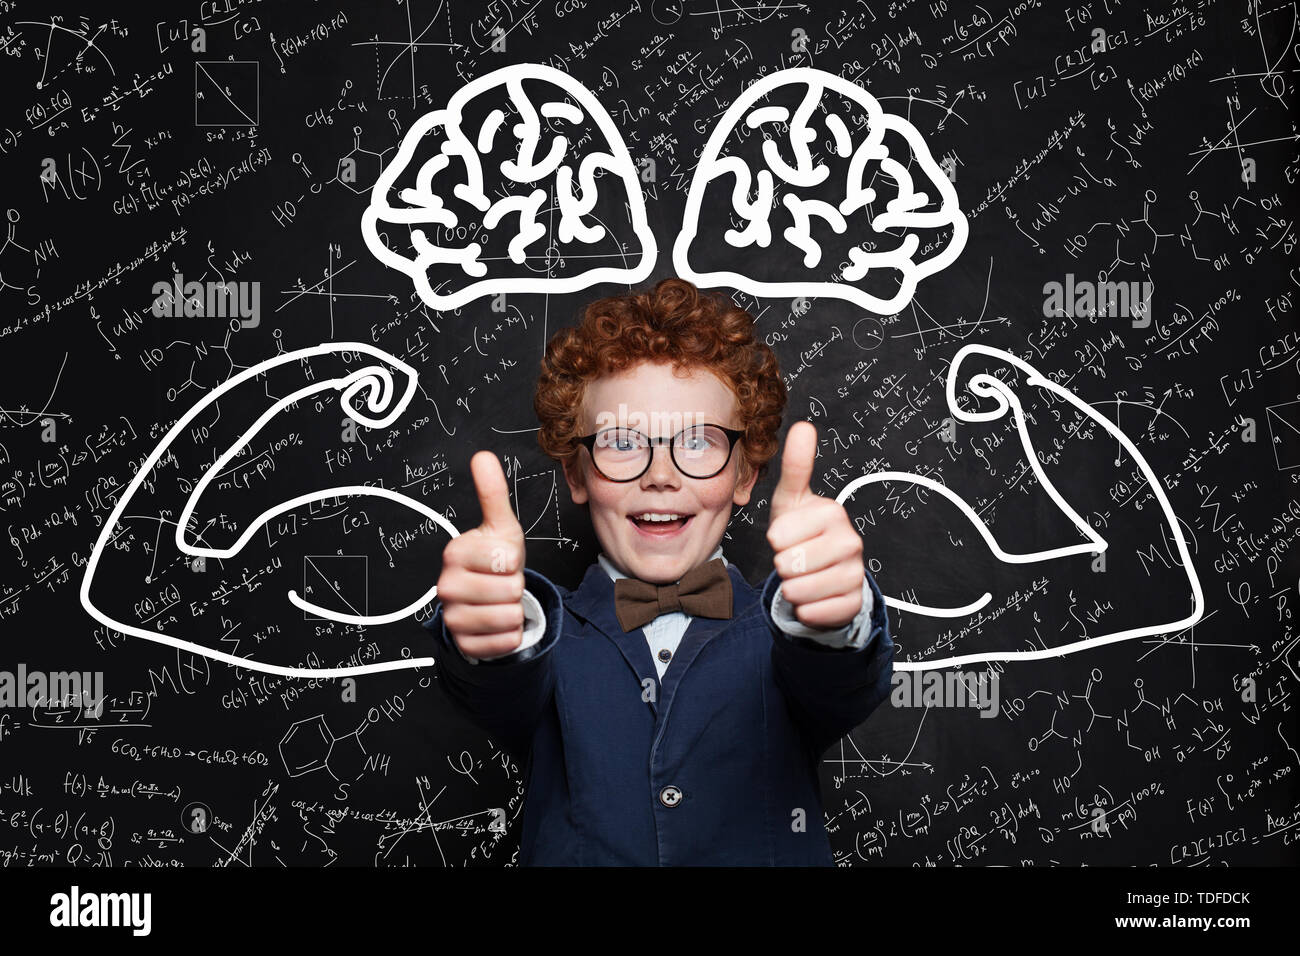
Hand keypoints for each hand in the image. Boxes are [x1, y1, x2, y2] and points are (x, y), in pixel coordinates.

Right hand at [436, 451, 527, 658]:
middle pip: (509, 591)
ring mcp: (452, 617)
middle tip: (501, 583)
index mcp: (455, 552)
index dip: (514, 562)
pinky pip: (504, 642)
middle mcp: (446, 586)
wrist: (485, 600)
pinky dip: (509, 635)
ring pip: (508, 617)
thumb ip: (493, 492)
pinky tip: (497, 622)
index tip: (502, 561)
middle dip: (514, 588)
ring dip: (513, 611)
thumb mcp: (500, 527)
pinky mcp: (462, 644)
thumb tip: (483, 456)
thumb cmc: (494, 561)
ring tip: (499, 601)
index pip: (506, 560)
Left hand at [766, 421, 864, 629]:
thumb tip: (803, 425)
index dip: (774, 541)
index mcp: (832, 512)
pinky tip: (813, 598)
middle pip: (788, 564)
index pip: (778, 535)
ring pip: (799, 591)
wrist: (822, 573)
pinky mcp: (854, 602)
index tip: (788, 536)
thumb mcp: (792, 500)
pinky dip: (805, 610)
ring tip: (804, 576)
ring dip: (792, 589)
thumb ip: (796, 464)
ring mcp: (855, 573)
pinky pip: (814, 613)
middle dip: (782, 566)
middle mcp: (850, 541)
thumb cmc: (802, 533)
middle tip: (796, 558)